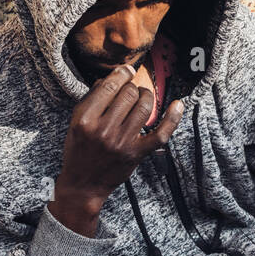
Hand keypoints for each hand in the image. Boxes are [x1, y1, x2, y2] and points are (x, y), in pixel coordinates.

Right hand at [48, 63, 182, 236]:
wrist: (83, 184)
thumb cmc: (79, 151)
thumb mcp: (76, 123)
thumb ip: (92, 100)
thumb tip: (112, 78)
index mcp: (85, 119)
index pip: (110, 87)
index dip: (122, 74)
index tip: (128, 71)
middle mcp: (104, 130)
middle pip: (129, 94)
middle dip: (133, 88)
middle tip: (132, 90)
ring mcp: (122, 143)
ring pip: (145, 107)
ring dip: (148, 97)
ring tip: (144, 96)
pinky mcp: (137, 153)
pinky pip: (161, 133)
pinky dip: (172, 118)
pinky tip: (178, 104)